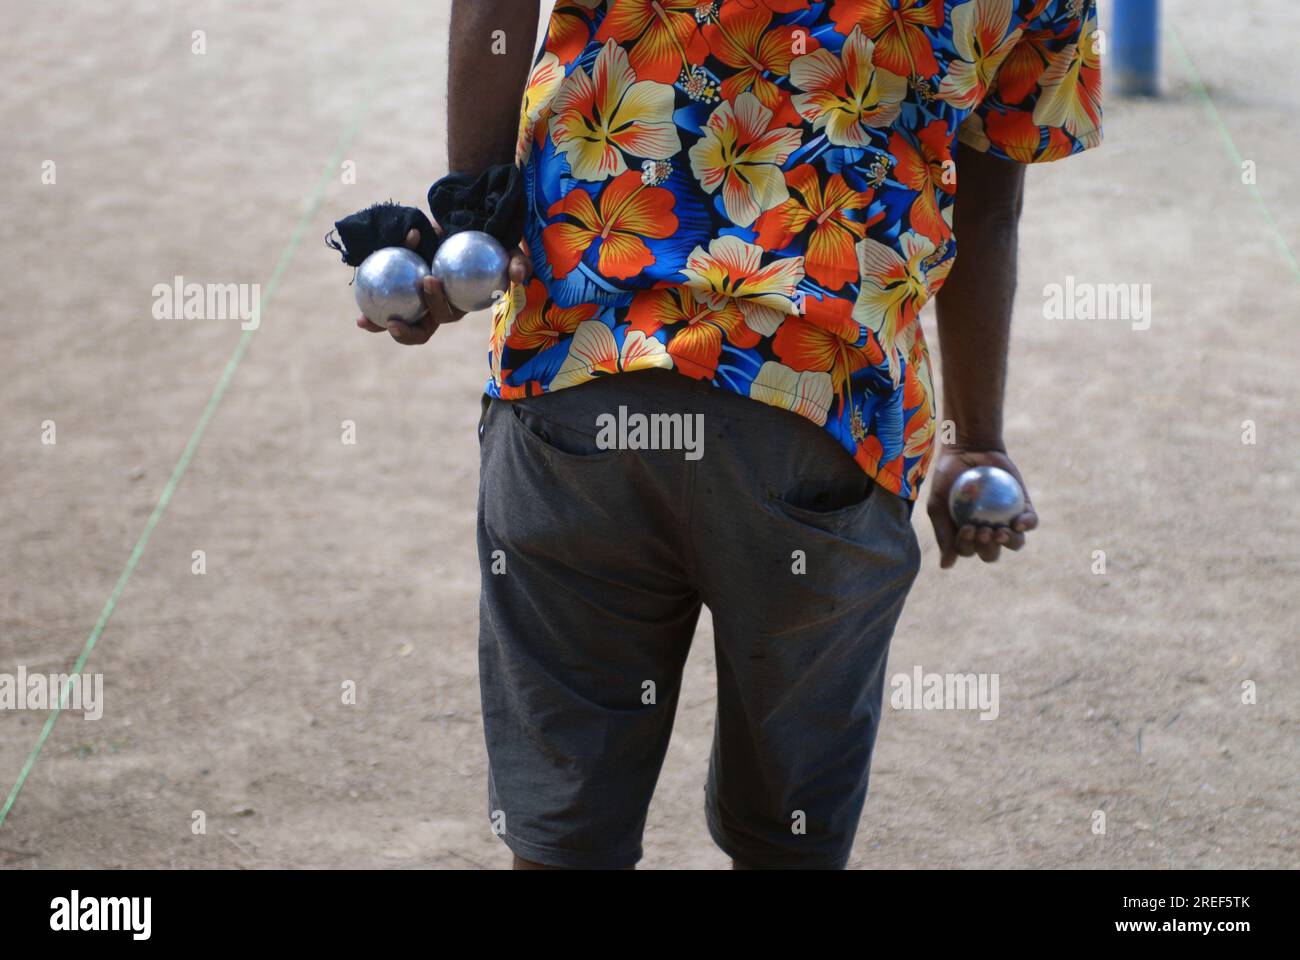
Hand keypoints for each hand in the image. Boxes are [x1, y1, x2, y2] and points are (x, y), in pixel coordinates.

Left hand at [355, 224, 532, 344]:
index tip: (428, 281)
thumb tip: (520, 276)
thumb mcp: (506, 250)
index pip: (445, 315)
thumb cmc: (484, 242)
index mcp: (456, 304)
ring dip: (381, 326)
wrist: (460, 229)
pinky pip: (385, 300)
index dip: (436, 307)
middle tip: (394, 317)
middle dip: (408, 330)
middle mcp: (435, 309)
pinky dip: (371, 305)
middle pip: (421, 329)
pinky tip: (357, 305)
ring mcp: (417, 304)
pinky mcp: (401, 293)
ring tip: (365, 322)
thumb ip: (517, 263)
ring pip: (399, 321)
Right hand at [925, 446, 1037, 568]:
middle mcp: (988, 532)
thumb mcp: (937, 505)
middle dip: (988, 547)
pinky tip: (1019, 522)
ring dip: (1009, 542)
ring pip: (1015, 543)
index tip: (967, 527)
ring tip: (1002, 531)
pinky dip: (1027, 524)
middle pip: (992, 552)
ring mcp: (1007, 520)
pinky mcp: (1023, 506)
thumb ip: (942, 534)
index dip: (969, 545)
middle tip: (983, 530)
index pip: (969, 550)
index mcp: (966, 536)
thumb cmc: (947, 477)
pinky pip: (1030, 522)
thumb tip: (947, 566)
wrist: (968, 448)